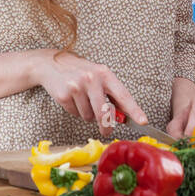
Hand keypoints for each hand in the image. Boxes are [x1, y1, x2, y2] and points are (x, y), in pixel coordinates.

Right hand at [32, 49, 147, 135]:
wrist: (51, 64)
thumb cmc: (80, 72)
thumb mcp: (98, 77)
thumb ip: (111, 94)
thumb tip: (124, 115)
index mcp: (104, 73)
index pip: (123, 95)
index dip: (134, 110)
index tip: (143, 121)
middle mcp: (91, 79)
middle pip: (103, 112)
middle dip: (106, 125)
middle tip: (106, 131)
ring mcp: (76, 87)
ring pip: (88, 116)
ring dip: (86, 114)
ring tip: (81, 99)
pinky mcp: (63, 95)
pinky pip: (75, 114)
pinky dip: (74, 111)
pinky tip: (71, 98)